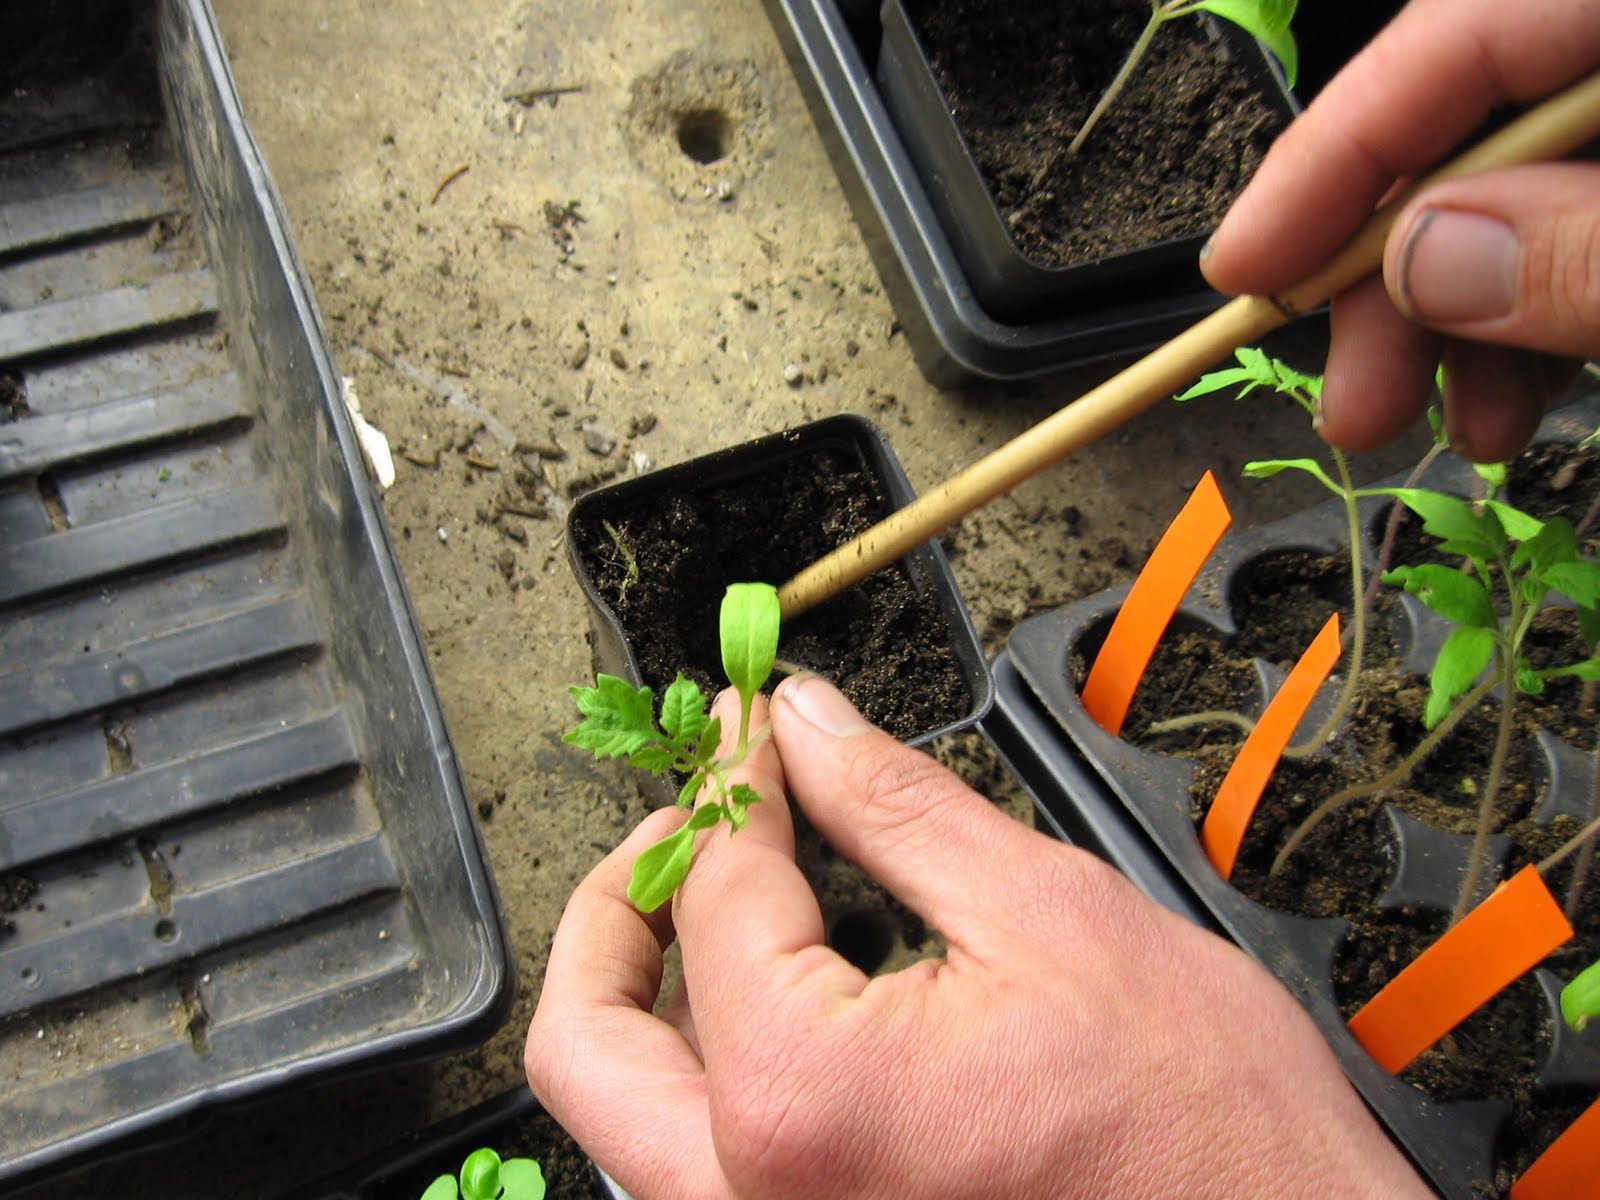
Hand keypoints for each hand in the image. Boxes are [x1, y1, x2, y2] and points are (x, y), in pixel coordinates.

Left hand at [526, 675, 1428, 1197]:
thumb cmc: (1205, 1134)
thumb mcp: (1051, 916)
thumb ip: (897, 808)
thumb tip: (809, 725)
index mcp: (800, 1100)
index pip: (714, 893)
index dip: (733, 783)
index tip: (748, 731)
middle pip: (586, 1041)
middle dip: (620, 904)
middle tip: (687, 826)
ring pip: (625, 1120)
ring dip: (645, 996)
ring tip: (718, 901)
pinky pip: (701, 1168)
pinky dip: (708, 1068)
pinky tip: (777, 997)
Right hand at [1202, 0, 1599, 462]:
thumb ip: (1585, 252)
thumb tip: (1423, 262)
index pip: (1454, 38)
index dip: (1329, 159)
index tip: (1238, 273)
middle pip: (1474, 127)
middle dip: (1402, 278)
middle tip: (1356, 410)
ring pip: (1526, 186)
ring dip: (1472, 320)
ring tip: (1469, 432)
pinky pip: (1583, 214)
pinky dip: (1546, 307)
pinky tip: (1528, 389)